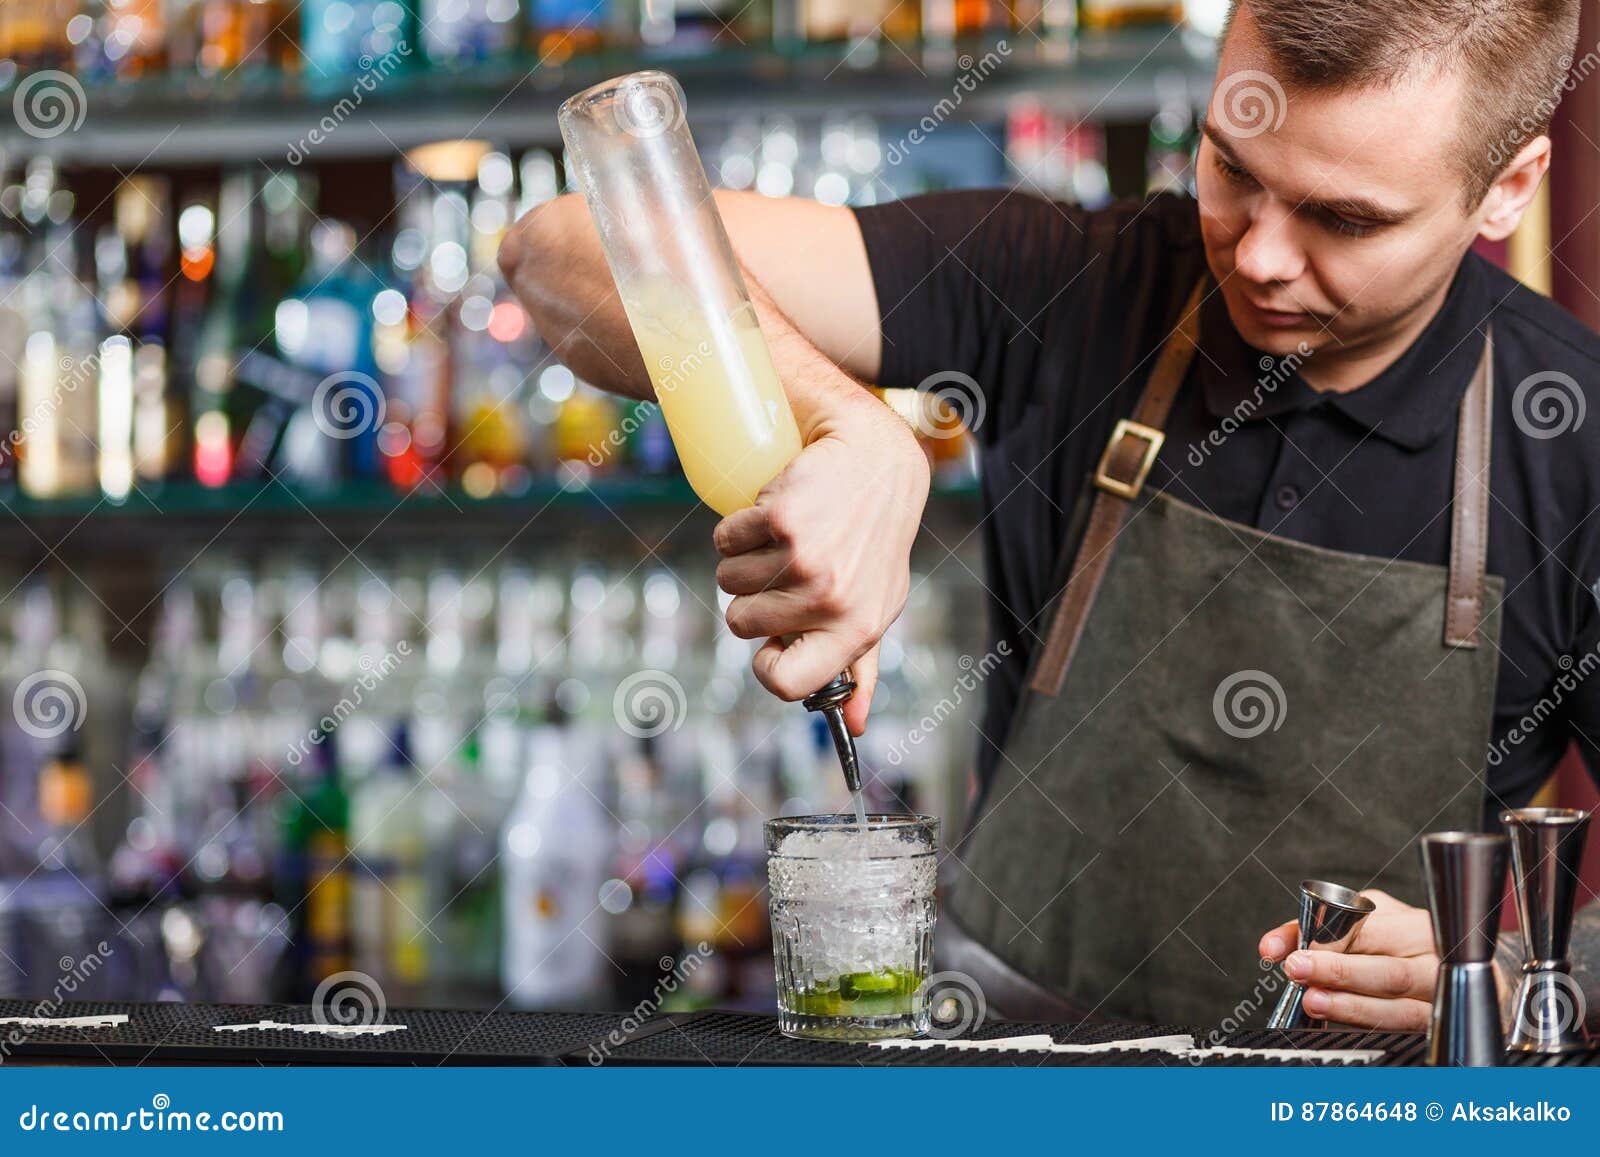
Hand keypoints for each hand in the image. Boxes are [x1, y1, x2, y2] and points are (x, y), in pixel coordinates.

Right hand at [712, 289, 929, 733]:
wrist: (876, 459)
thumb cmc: (873, 537)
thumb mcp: (878, 603)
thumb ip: (862, 665)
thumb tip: (856, 725)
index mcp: (855, 630)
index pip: (788, 685)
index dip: (764, 667)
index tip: (767, 644)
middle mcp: (831, 600)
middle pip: (740, 625)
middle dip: (749, 598)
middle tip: (782, 568)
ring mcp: (806, 559)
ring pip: (727, 581)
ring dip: (741, 560)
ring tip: (781, 538)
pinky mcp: (782, 518)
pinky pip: (725, 540)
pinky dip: (735, 526)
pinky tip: (770, 511)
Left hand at [1259, 889, 1514, 1031]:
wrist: (1464, 972)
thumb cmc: (1401, 941)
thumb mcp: (1364, 920)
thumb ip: (1312, 929)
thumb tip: (1270, 946)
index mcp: (1416, 926)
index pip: (1372, 931)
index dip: (1331, 941)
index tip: (1295, 950)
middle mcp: (1436, 962)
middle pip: (1390, 972)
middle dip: (1340, 973)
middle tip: (1298, 970)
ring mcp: (1443, 1000)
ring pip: (1399, 1009)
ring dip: (1352, 1007)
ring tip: (1314, 1001)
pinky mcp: (1439, 1028)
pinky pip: (1404, 1032)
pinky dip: (1369, 1027)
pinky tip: (1340, 1024)